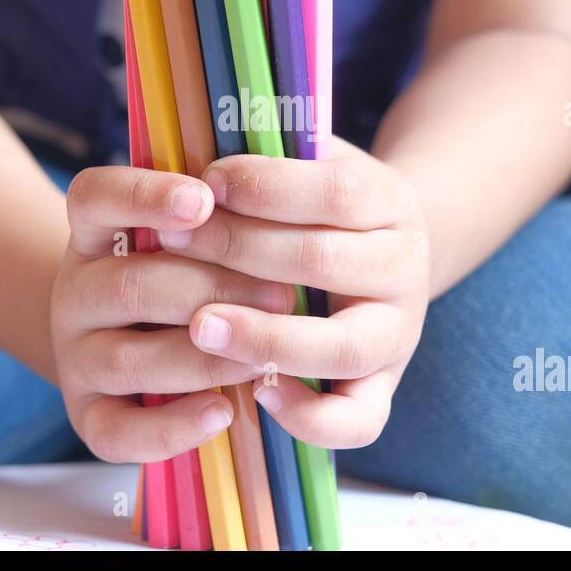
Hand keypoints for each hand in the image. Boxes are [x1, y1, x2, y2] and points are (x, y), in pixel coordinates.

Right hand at [50, 166, 296, 462]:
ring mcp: (76, 357)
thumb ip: (225, 203)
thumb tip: (275, 170)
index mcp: (95, 230)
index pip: (95, 196)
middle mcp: (75, 290)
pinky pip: (117, 432)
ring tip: (265, 358)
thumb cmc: (193, 269)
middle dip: (212, 290)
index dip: (145, 196)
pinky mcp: (89, 417)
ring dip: (202, 359)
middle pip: (128, 285)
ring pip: (125, 360)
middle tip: (284, 296)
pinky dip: (173, 426)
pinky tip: (223, 411)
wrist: (144, 338)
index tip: (203, 199)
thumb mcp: (198, 228)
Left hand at [158, 139, 430, 449]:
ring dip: (265, 336)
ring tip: (198, 326)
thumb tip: (191, 150)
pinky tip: (256, 392)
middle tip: (166, 243)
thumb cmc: (321, 204)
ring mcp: (399, 334)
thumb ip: (269, 156)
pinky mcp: (385, 388)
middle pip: (322, 261)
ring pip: (344, 347)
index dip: (265, 186)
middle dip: (237, 250)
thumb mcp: (312, 162)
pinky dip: (309, 415)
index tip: (203, 182)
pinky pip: (358, 420)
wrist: (386, 253)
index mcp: (390, 201)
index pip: (335, 192)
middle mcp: (405, 268)